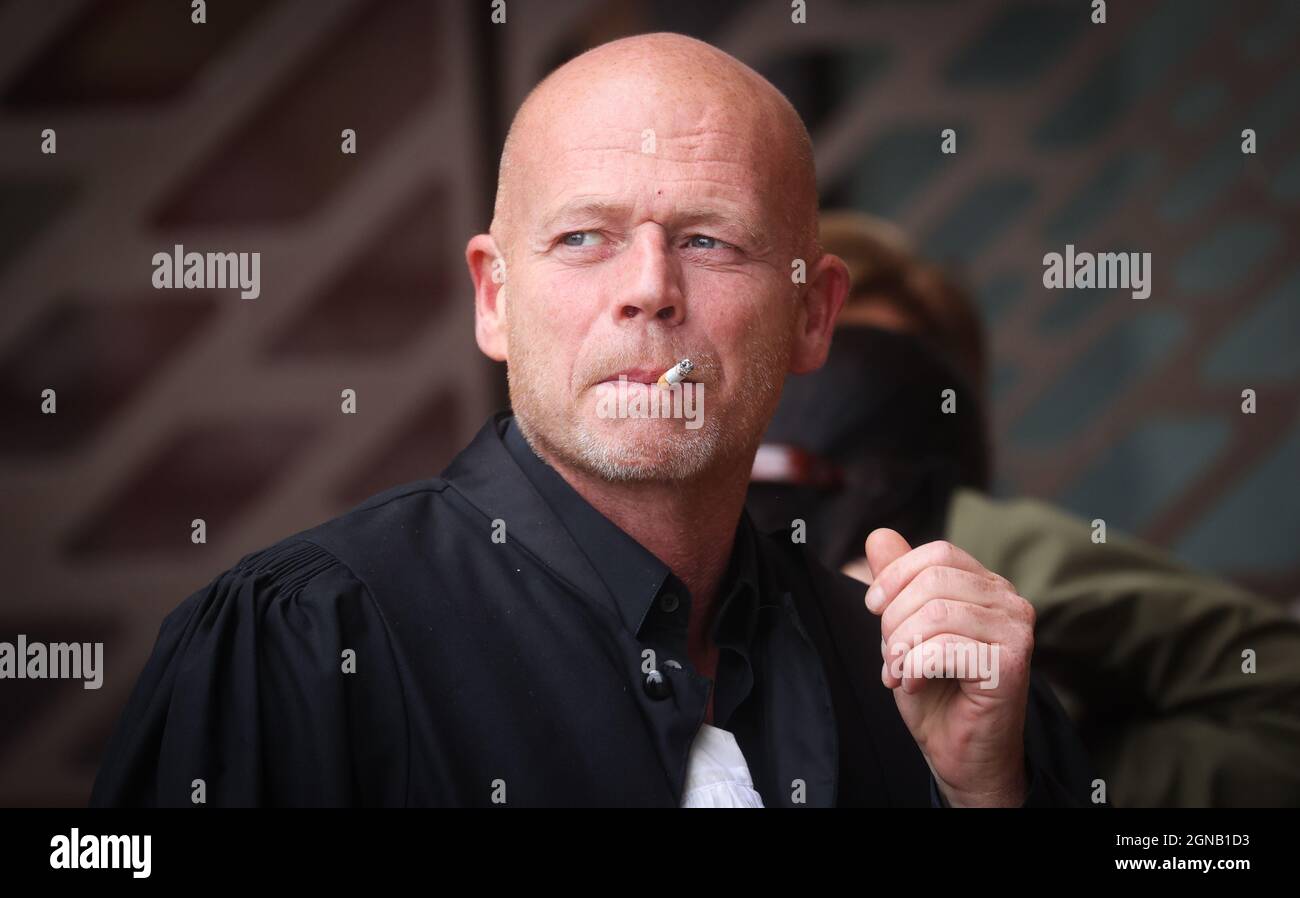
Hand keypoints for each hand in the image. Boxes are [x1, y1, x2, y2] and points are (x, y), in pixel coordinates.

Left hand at [863, 528, 1033, 806]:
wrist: (960, 754)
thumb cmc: (935, 692)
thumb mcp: (905, 629)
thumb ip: (897, 583)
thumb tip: (878, 535)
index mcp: (987, 586)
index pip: (937, 553)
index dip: (895, 576)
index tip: (874, 608)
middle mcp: (1010, 601)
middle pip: (931, 581)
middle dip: (894, 621)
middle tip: (889, 657)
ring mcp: (1016, 631)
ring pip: (934, 613)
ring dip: (901, 648)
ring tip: (898, 673)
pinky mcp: (1011, 664)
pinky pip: (944, 648)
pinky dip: (914, 667)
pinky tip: (913, 685)